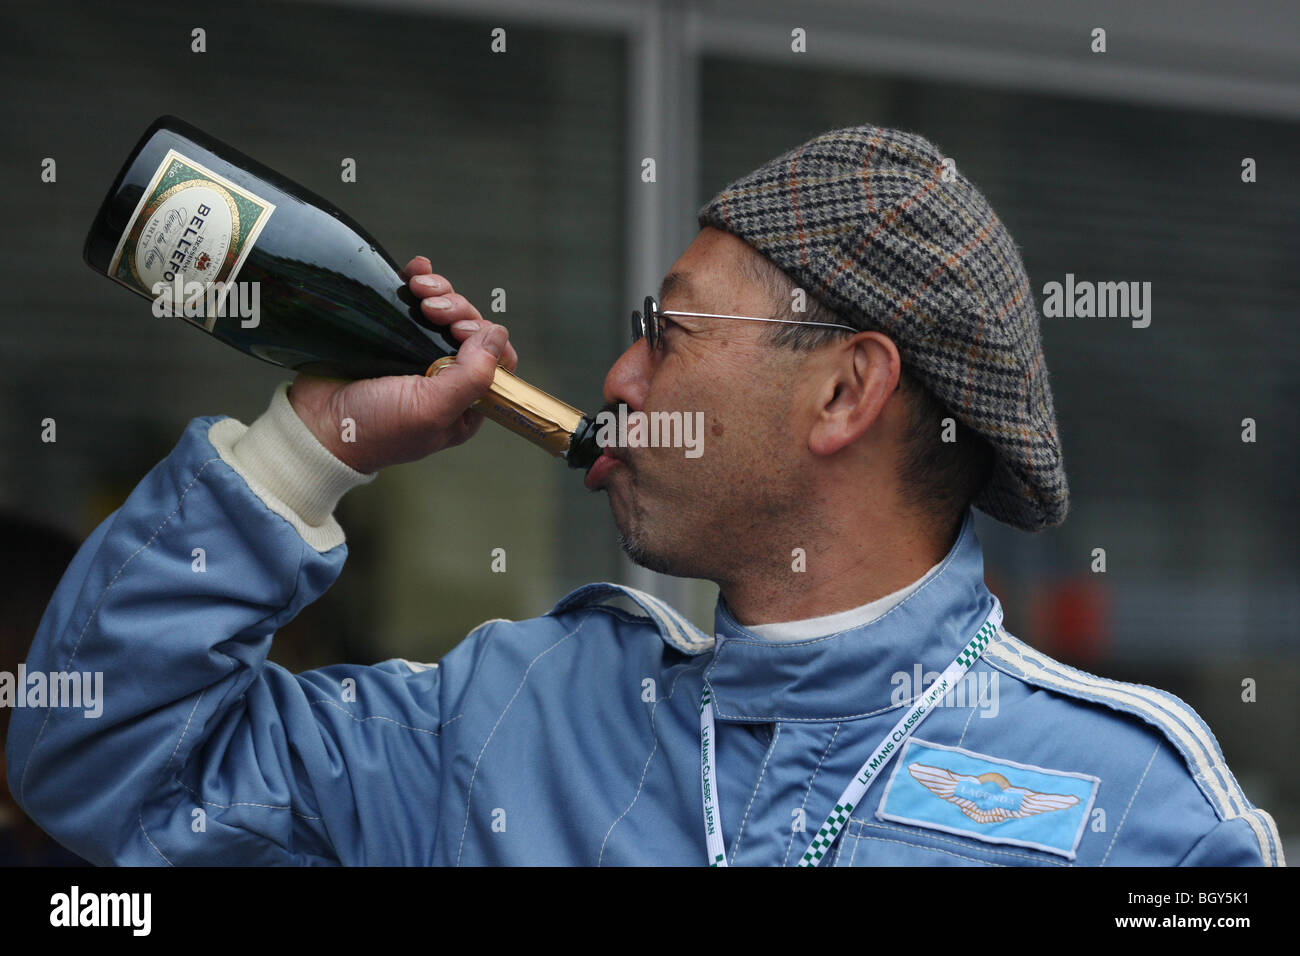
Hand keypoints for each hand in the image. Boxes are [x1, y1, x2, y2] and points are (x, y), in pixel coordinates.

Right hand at [288, 257, 518, 473]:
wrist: (314, 425)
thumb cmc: (372, 429)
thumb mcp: (431, 410)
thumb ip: (471, 378)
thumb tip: (498, 336)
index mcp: (463, 403)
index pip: (497, 362)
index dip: (486, 339)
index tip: (460, 333)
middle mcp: (445, 378)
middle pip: (472, 330)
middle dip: (458, 310)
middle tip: (434, 310)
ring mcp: (416, 355)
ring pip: (446, 311)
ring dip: (440, 293)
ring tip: (420, 289)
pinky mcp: (389, 335)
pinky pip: (413, 302)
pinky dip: (419, 281)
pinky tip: (415, 271)